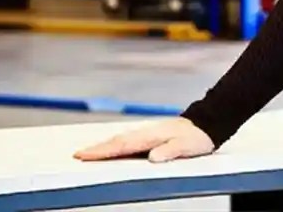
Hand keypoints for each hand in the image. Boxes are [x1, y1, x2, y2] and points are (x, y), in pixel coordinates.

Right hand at [74, 117, 215, 162]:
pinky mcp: (149, 137)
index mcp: (150, 136)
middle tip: (77, 155)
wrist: (205, 124)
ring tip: (87, 153)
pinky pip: (127, 142)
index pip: (122, 145)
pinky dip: (114, 145)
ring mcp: (146, 134)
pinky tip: (110, 149)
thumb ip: (170, 151)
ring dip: (103, 146)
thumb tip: (152, 158)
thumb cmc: (196, 137)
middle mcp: (145, 133)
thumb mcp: (186, 146)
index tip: (84, 155)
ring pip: (120, 140)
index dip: (102, 151)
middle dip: (96, 148)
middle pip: (116, 141)